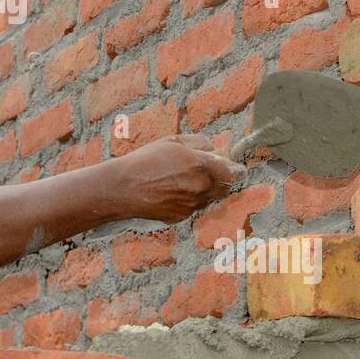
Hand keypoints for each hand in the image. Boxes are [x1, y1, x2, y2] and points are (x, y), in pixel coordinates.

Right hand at [119, 133, 245, 223]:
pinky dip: (188, 200)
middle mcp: (201, 188)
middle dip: (220, 181)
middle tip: (206, 173)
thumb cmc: (145, 161)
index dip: (236, 169)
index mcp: (201, 166)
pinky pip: (194, 207)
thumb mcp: (172, 141)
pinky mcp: (182, 217)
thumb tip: (214, 148)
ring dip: (204, 190)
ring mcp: (192, 205)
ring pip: (209, 198)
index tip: (234, 167)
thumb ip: (199, 143)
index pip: (235, 172)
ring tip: (181, 181)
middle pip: (226, 188)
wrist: (123, 188)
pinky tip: (170, 192)